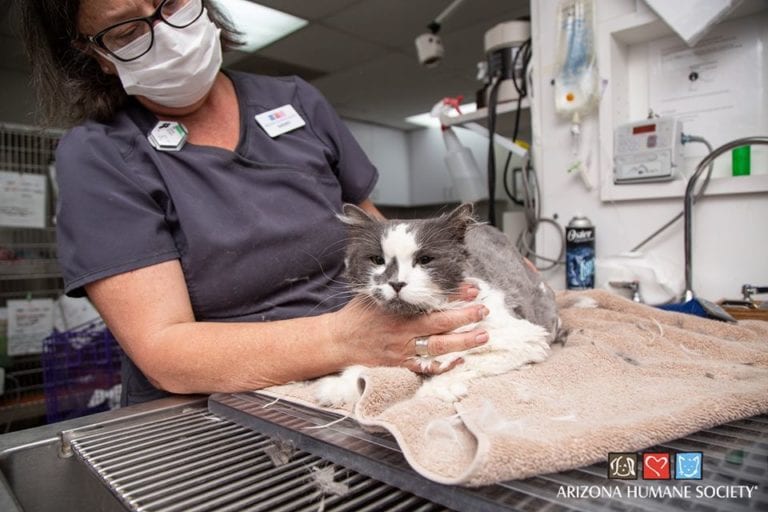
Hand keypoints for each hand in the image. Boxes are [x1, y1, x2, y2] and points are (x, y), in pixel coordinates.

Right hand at [329, 284, 488, 374]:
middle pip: (440, 326)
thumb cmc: (357, 314)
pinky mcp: (401, 365)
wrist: (339, 341)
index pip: (431, 303)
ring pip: (438, 348)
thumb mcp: (374, 293)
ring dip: (463, 342)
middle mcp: (403, 332)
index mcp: (398, 312)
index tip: (472, 289)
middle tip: (484, 311)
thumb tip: (418, 270)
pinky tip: (461, 360)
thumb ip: (396, 286)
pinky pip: (426, 368)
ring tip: (483, 335)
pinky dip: (444, 366)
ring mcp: (403, 351)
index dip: (453, 296)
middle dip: (465, 318)